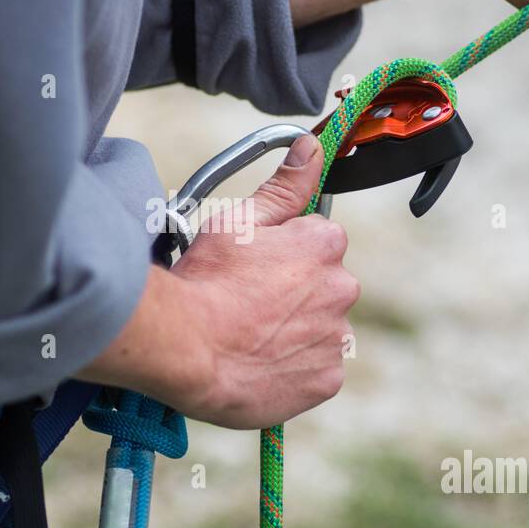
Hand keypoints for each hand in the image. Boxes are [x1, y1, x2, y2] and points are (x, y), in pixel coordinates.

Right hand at [81, 134, 359, 428]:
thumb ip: (283, 187)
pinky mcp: (327, 380)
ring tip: (250, 338)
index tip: (254, 271)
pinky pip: (317, 371)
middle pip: (324, 287)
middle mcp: (342, 288)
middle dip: (295, 295)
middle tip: (248, 306)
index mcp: (324, 244)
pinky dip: (294, 371)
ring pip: (320, 330)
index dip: (283, 256)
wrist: (186, 349)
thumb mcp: (238, 222)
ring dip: (295, 333)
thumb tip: (312, 147)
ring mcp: (336, 338)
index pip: (319, 243)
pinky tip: (260, 365)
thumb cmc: (206, 281)